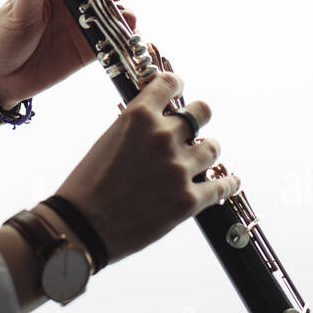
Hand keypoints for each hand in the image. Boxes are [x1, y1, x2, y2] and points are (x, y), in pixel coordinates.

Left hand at [0, 0, 134, 108]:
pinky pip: (115, 37)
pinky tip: (129, 33)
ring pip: (114, 7)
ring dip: (123, 6)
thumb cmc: (3, 38)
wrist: (0, 79)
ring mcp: (85, 22)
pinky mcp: (91, 47)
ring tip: (123, 12)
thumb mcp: (17, 11)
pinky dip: (127, 34)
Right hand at [51, 72, 236, 265]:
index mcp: (139, 117)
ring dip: (206, 152)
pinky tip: (229, 182)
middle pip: (202, 112)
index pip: (170, 84)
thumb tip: (159, 123)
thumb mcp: (108, 141)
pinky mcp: (189, 200)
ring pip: (213, 147)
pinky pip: (222, 186)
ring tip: (202, 158)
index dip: (176, 85)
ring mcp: (179, 168)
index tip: (179, 91)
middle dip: (198, 117)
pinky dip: (227, 183)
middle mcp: (163, 137)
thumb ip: (137, 128)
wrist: (82, 228)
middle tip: (195, 127)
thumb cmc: (87, 186)